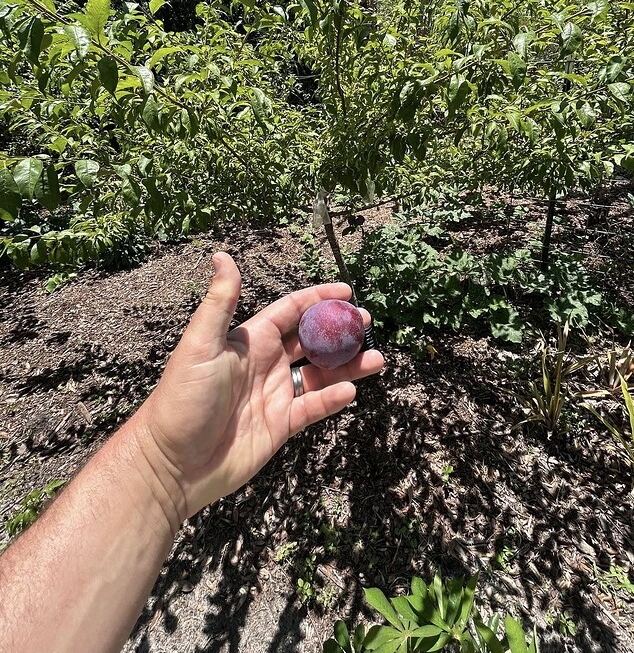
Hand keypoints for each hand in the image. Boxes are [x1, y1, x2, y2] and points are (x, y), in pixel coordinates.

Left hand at [139, 253, 384, 520]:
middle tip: (368, 322)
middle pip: (311, 340)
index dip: (318, 299)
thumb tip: (222, 255)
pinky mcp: (280, 425)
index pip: (291, 311)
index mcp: (250, 340)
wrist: (172, 463)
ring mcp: (275, 394)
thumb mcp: (200, 345)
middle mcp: (266, 363)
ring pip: (320, 373)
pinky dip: (333, 399)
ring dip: (348, 365)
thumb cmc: (182, 398)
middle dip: (340, 330)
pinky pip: (314, 407)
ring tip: (377, 358)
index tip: (347, 291)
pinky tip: (350, 392)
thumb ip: (220, 302)